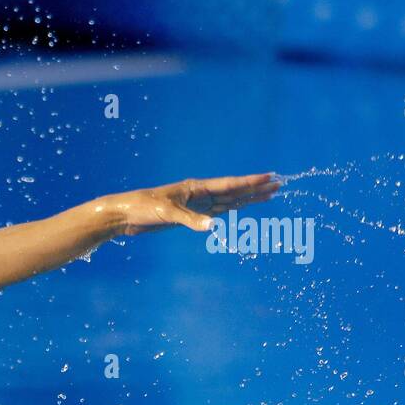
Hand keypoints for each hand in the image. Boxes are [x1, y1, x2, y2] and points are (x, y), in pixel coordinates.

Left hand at [106, 173, 280, 235]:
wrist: (125, 215)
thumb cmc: (143, 208)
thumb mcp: (167, 213)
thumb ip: (190, 220)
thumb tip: (213, 227)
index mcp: (196, 187)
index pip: (229, 184)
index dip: (250, 182)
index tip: (271, 177)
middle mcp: (199, 194)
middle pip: (234, 192)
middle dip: (256, 189)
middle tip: (279, 185)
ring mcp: (196, 205)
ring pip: (228, 202)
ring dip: (248, 199)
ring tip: (268, 195)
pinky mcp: (189, 216)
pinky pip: (216, 213)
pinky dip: (230, 211)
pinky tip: (241, 207)